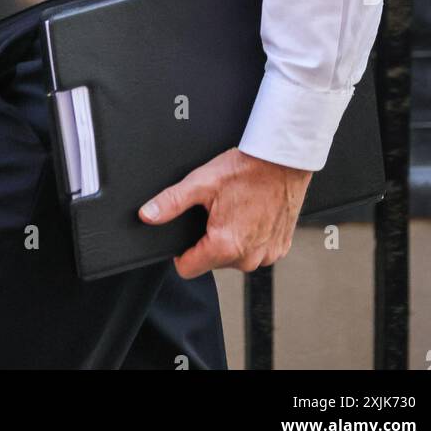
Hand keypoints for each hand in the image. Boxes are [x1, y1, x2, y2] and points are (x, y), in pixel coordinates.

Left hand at [138, 147, 312, 277]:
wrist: (283, 160)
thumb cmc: (247, 169)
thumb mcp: (201, 182)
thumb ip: (171, 202)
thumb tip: (147, 215)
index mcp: (225, 246)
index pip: (187, 269)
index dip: (181, 251)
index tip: (187, 232)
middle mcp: (248, 258)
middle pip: (212, 261)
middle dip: (208, 240)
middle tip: (216, 210)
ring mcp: (267, 256)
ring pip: (234, 257)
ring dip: (230, 239)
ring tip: (236, 210)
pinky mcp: (280, 249)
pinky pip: (256, 251)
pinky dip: (251, 237)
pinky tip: (252, 214)